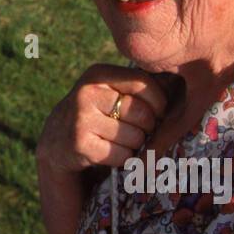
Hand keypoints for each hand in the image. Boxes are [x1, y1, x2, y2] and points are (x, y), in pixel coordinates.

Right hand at [36, 63, 169, 176]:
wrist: (57, 142)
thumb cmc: (97, 115)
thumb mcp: (110, 92)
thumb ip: (138, 85)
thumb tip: (176, 80)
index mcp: (98, 75)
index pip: (144, 83)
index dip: (159, 102)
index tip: (157, 113)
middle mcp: (87, 93)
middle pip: (143, 114)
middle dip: (146, 128)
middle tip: (132, 130)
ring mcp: (82, 119)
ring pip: (135, 137)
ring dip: (133, 145)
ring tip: (117, 141)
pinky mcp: (81, 145)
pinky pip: (122, 155)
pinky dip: (122, 159)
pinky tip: (108, 152)